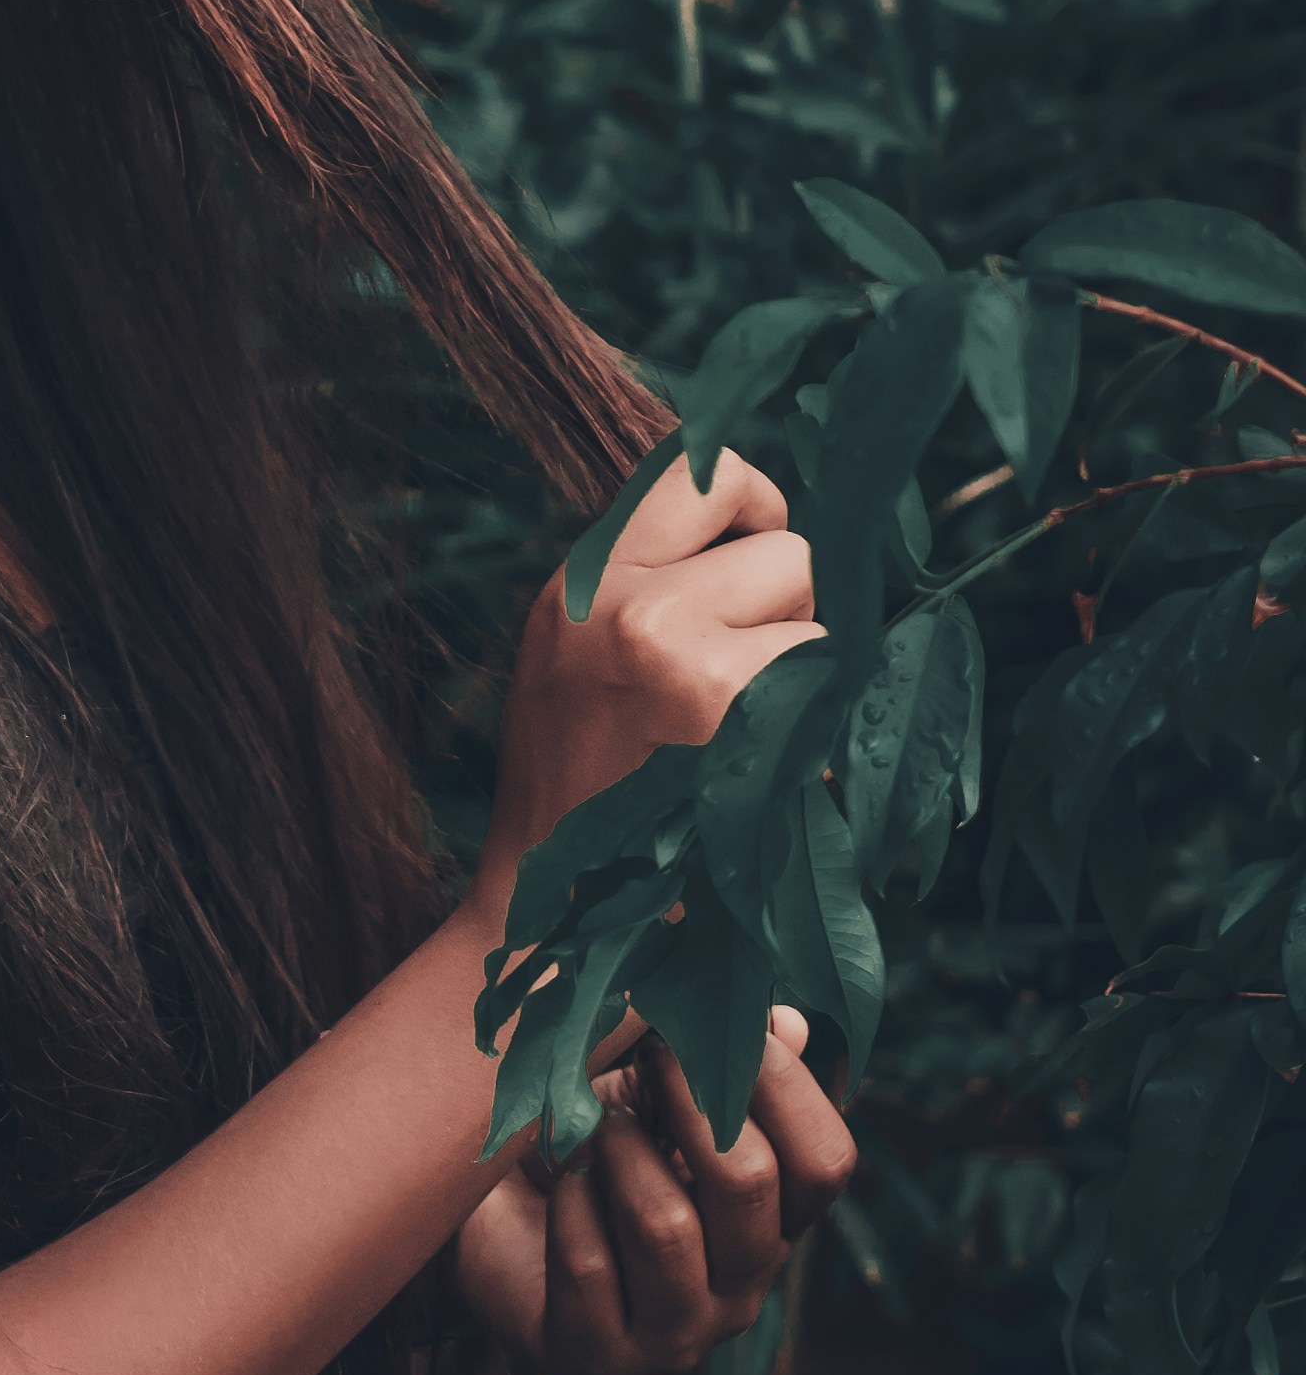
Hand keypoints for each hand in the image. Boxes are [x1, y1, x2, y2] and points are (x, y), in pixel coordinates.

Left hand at [455, 1008, 858, 1374]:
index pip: (825, 1164)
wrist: (484, 1215)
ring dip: (618, 1153)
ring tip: (590, 1128)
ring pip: (665, 1227)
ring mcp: (672, 1336)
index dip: (781, 1085)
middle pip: (751, 1189)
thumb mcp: (654, 1092)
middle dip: (689, 1103)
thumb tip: (787, 1023)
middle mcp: (738, 1292)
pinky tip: (558, 1186)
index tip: (718, 1026)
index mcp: (772, 1226)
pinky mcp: (596, 1358)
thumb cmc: (584, 1148)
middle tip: (645, 1057)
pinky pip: (589, 1265)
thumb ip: (722, 1063)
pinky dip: (567, 1206)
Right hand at [485, 445, 822, 896]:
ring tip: (735, 732)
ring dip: (800, 678)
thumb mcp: (575, 645)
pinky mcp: (740, 729)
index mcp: (582, 583)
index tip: (748, 554)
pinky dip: (810, 732)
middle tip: (731, 678)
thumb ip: (648, 576)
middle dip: (784, 611)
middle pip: (789, 551)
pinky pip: (827, 693)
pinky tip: (753, 769)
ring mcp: (688, 668)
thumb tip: (766, 522)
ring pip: (820, 626)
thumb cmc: (577, 778)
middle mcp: (630, 612)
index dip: (752, 504)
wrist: (547, 903)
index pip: (702, 471)